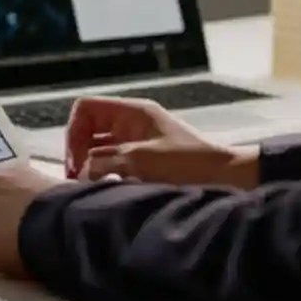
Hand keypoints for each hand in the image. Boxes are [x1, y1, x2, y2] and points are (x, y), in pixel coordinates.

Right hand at [66, 97, 260, 188]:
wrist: (226, 177)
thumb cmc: (187, 163)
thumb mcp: (141, 160)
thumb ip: (104, 162)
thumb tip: (80, 173)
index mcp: (131, 112)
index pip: (85, 108)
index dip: (74, 132)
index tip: (78, 162)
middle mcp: (131, 123)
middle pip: (88, 130)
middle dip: (80, 154)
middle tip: (81, 181)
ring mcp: (138, 142)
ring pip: (99, 150)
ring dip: (93, 168)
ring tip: (96, 189)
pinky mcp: (144, 162)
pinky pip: (114, 164)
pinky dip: (107, 176)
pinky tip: (111, 191)